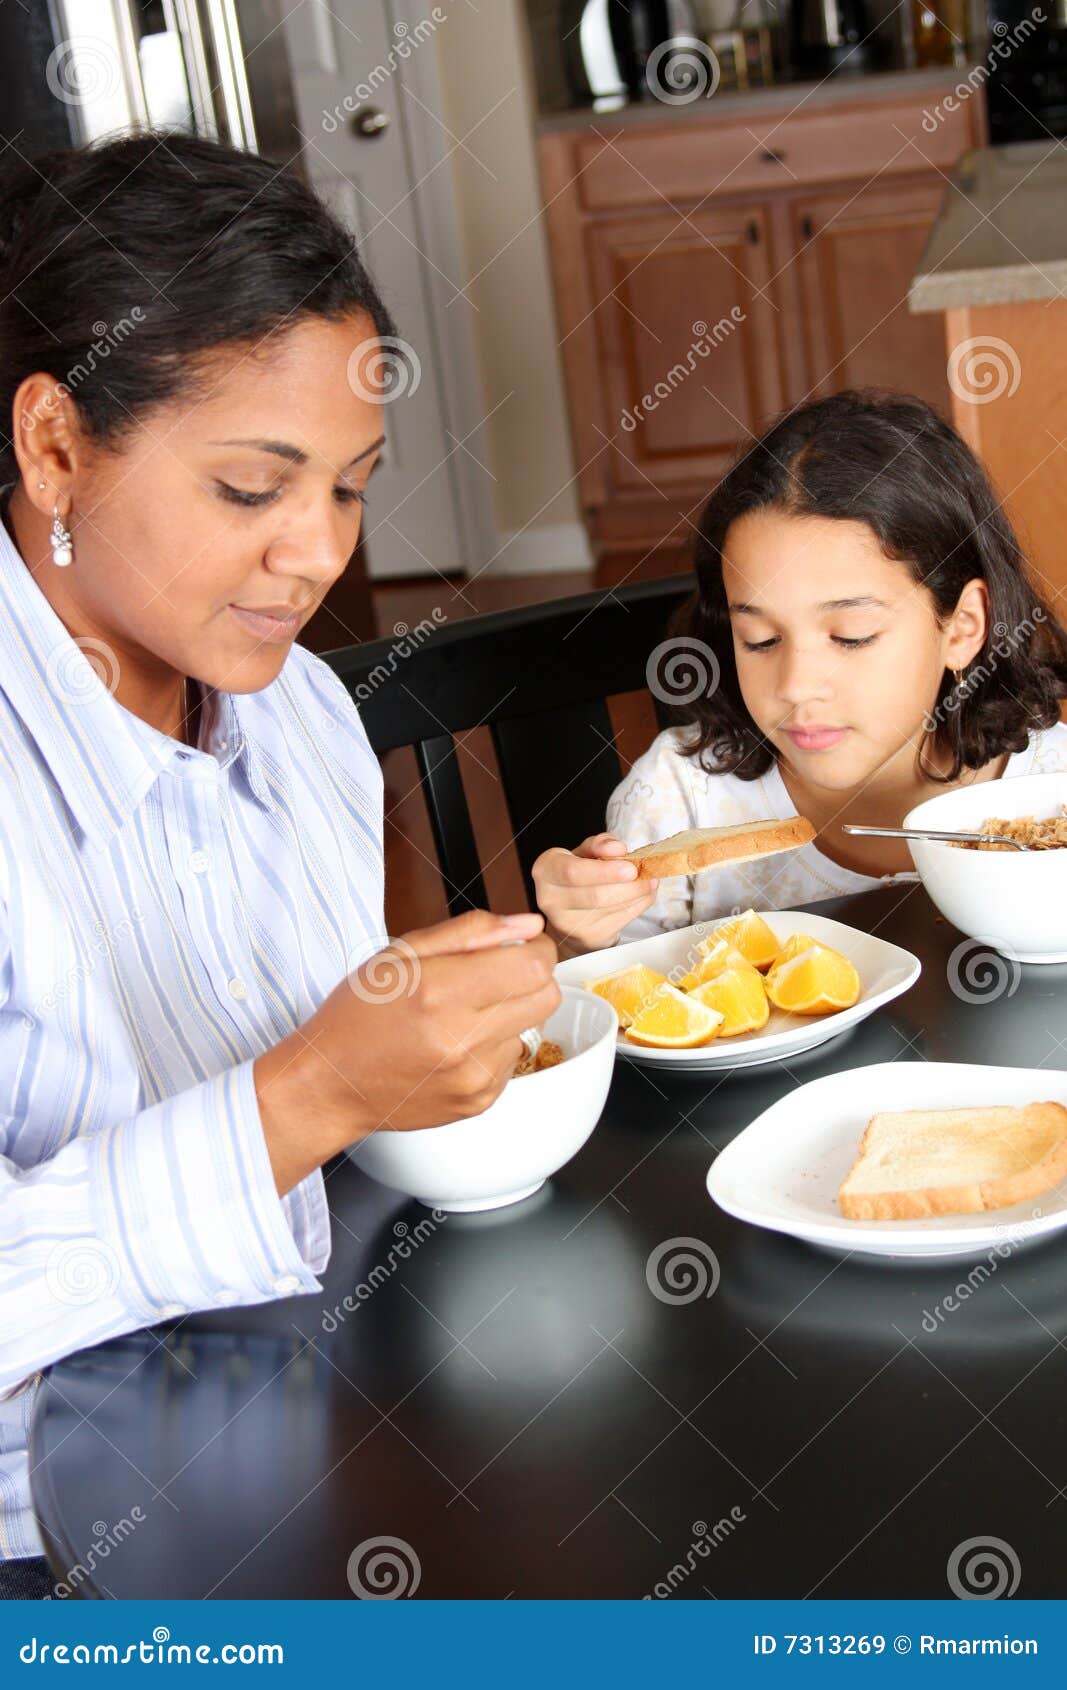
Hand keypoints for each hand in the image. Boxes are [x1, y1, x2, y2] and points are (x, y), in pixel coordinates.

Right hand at [255, 910, 560, 1191]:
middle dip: (531, 976)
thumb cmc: (359, 1014)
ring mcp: (475, 1076)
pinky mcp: (480, 1101)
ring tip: (461, 1015)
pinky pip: (512, 1059)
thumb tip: (529, 924)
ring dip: (508, 1013)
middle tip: (495, 975)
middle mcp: (463, 1039)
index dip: (535, 946)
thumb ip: (472, 931)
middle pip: (547, 996)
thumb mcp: (402, 953)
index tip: (519, 945)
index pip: (535, 964)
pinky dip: (493, 1046)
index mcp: (441, 991)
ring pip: (531, 1027)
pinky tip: (455, 1043)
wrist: (332, 1084)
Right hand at [532, 833, 658, 957]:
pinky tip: (644, 894)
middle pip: (595, 895)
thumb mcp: (584, 852)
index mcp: (546, 870)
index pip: (572, 872)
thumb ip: (600, 844)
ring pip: (609, 909)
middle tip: (645, 874)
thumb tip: (616, 848)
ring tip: (649, 880)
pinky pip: (620, 920)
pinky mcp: (588, 937)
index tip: (629, 867)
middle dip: (627, 885)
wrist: (570, 913)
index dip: (604, 871)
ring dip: (637, 893)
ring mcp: (568, 923)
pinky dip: (639, 905)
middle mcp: (550, 899)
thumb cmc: (579, 876)